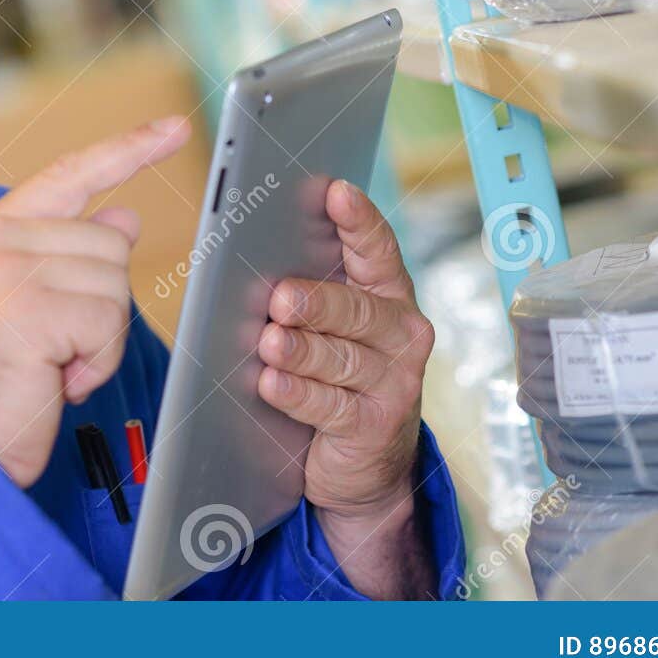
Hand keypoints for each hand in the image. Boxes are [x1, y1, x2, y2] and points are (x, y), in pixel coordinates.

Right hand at [0, 116, 190, 487]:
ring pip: (115, 283)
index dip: (129, 150)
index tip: (175, 127)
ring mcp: (7, 269)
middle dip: (101, 306)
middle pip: (110, 244)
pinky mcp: (28, 307)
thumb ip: (72, 254)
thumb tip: (124, 218)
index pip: (72, 173)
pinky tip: (56, 377)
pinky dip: (97, 361)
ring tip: (51, 363)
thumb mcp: (34, 304)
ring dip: (99, 338)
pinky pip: (108, 322)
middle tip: (54, 346)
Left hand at [255, 180, 436, 597]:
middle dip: (316, 302)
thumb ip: (310, 290)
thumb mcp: (331, 328)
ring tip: (268, 343)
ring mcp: (394, 382)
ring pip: (342, 358)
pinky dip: (298, 394)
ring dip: (300, 350)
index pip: (377, 250)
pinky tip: (271, 384)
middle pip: (355, 309)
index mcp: (388, 294)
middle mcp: (401, 333)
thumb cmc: (336, 375)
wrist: (365, 465)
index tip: (336, 192)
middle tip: (279, 298)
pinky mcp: (375, 426)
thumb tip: (255, 256)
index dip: (358, 221)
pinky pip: (332, 405)